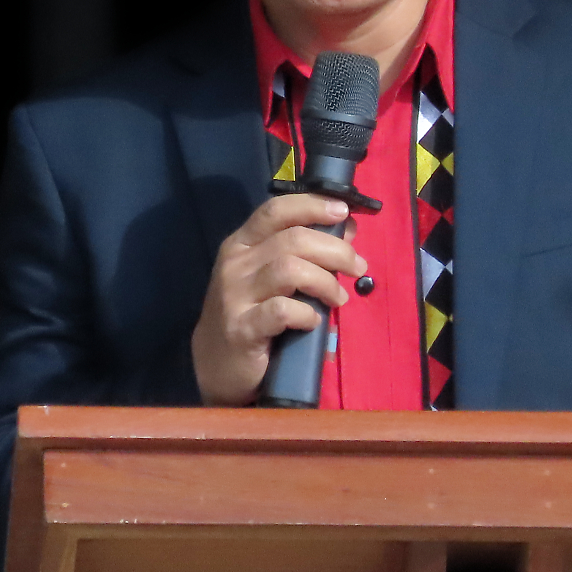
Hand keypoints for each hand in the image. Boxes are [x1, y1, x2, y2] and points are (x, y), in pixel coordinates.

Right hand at [192, 194, 361, 405]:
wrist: (214, 365)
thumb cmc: (250, 314)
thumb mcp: (272, 277)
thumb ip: (306, 251)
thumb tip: (347, 228)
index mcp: (242, 244)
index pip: (276, 210)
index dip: (312, 206)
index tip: (343, 211)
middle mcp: (236, 263)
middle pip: (292, 239)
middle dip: (335, 250)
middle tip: (357, 267)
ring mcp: (235, 296)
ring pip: (289, 269)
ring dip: (325, 282)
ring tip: (339, 298)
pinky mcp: (242, 329)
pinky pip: (282, 311)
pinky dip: (307, 313)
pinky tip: (314, 321)